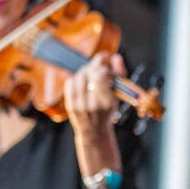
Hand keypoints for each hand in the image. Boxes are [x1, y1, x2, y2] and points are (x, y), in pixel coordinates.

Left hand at [64, 51, 124, 178]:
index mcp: (107, 102)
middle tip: (99, 62)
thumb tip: (116, 56)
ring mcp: (79, 106)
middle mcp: (92, 105)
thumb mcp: (118, 94)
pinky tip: (82, 81)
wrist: (94, 131)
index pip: (101, 75)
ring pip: (79, 76)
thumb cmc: (108, 110)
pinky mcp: (70, 105)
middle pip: (89, 73)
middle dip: (94, 64)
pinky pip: (70, 82)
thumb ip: (119, 73)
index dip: (103, 64)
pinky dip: (76, 78)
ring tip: (91, 72)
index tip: (106, 60)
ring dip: (86, 70)